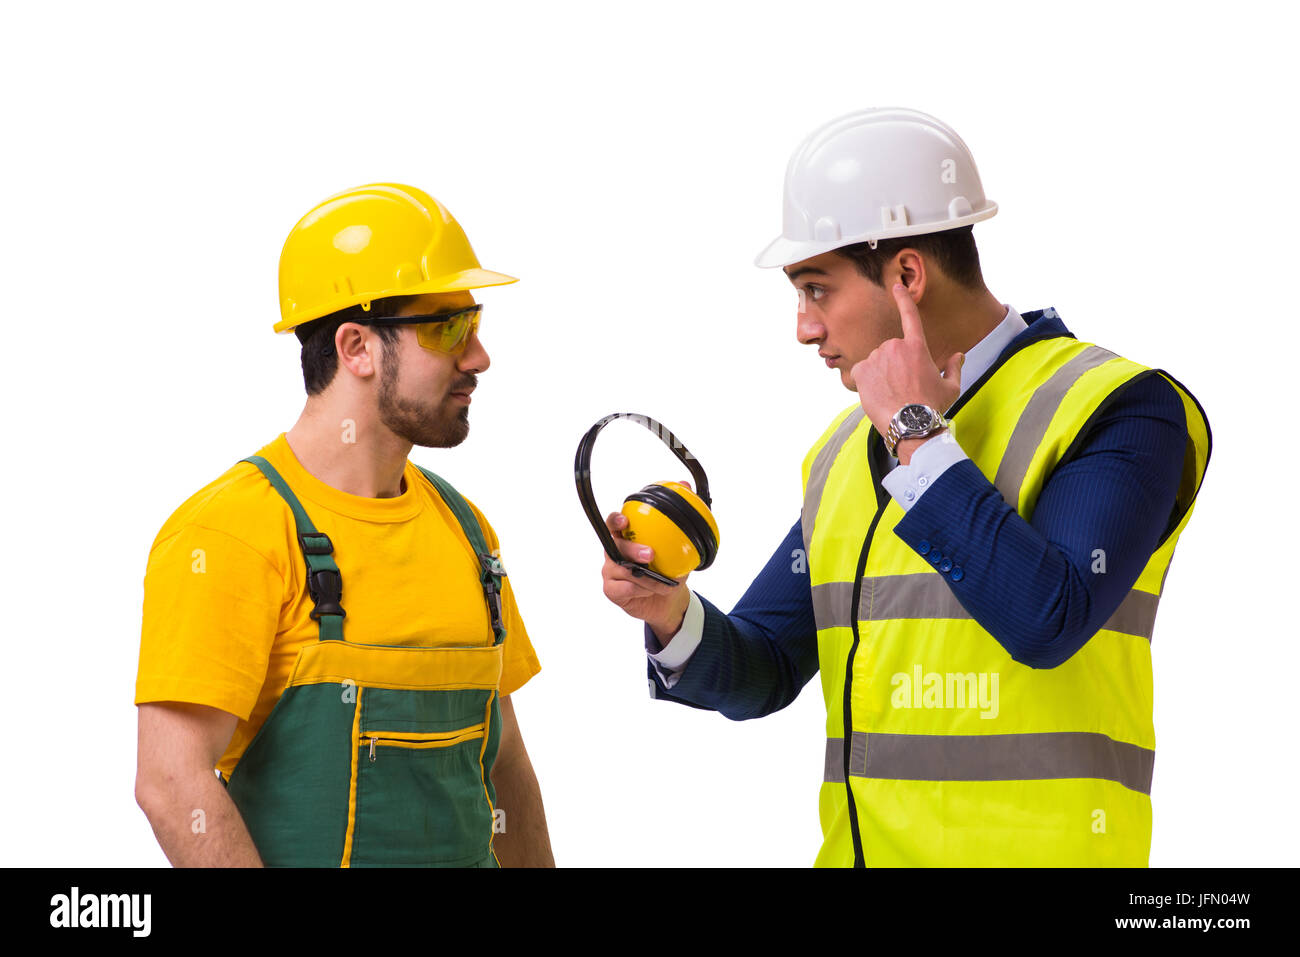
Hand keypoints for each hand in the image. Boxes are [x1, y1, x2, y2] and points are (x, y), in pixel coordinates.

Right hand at [600, 510, 691, 643]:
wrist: (668, 600)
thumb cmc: (669, 569)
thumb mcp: (680, 545)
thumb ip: (680, 516)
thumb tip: (684, 484)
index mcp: (626, 536)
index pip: (614, 523)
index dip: (615, 520)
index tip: (625, 520)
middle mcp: (615, 551)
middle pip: (615, 547)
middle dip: (632, 550)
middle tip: (651, 555)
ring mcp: (611, 571)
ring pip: (622, 571)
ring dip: (645, 577)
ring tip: (663, 583)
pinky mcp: (612, 590)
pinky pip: (623, 589)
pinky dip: (640, 590)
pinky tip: (649, 592)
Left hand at [849, 282, 963, 440]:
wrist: (911, 425)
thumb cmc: (932, 407)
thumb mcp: (951, 388)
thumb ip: (954, 368)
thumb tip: (959, 355)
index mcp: (917, 347)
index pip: (910, 317)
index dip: (903, 300)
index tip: (896, 287)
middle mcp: (895, 346)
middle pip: (891, 350)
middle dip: (894, 365)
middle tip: (903, 387)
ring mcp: (876, 357)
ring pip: (876, 362)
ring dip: (881, 374)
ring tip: (892, 394)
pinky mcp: (861, 370)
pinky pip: (862, 372)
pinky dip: (867, 382)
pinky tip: (878, 395)